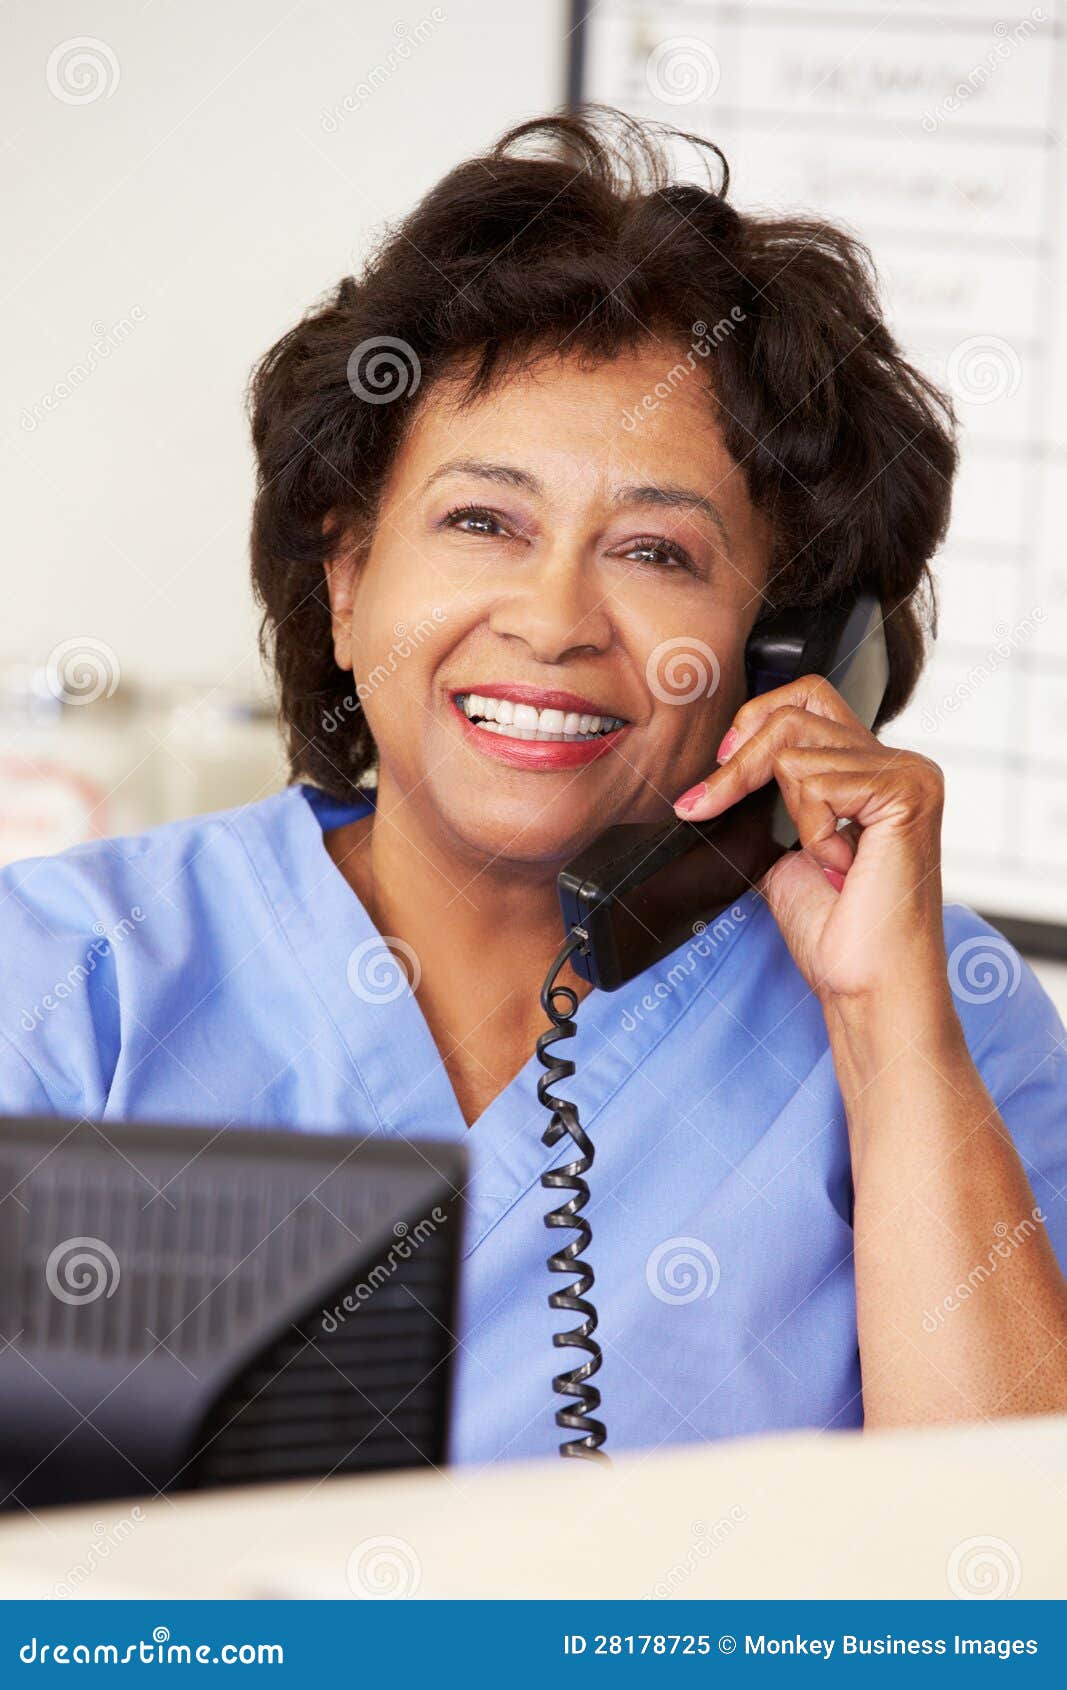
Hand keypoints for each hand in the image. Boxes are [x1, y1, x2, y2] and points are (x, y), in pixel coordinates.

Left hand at [673, 675, 950, 1011]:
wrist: (867, 984)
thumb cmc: (836, 934)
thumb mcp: (785, 853)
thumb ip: (772, 803)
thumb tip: (719, 771)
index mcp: (874, 770)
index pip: (807, 696)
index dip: (754, 721)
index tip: (717, 770)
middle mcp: (900, 762)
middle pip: (797, 706)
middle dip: (740, 759)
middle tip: (710, 803)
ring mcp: (909, 772)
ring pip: (797, 747)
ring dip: (790, 813)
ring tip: (824, 862)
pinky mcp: (907, 790)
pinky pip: (819, 780)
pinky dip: (813, 829)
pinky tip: (842, 866)